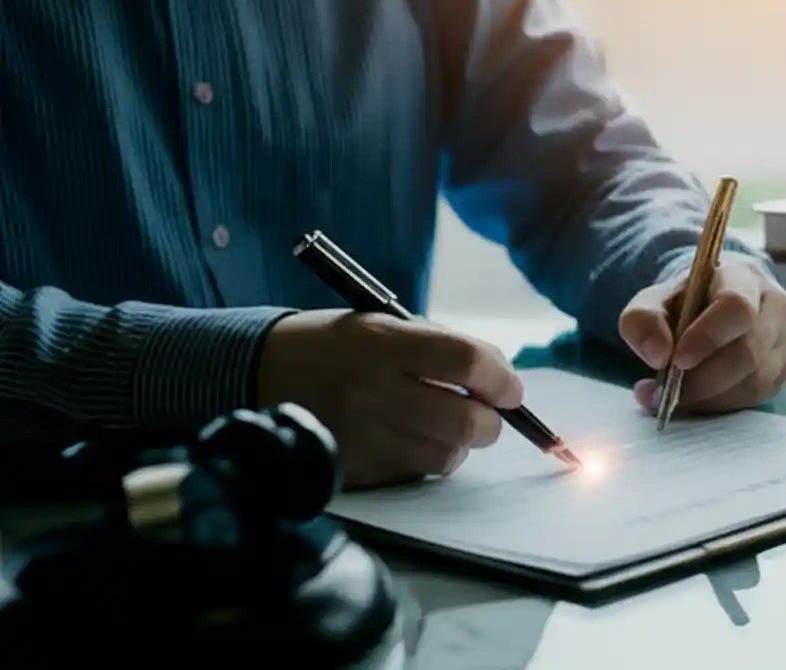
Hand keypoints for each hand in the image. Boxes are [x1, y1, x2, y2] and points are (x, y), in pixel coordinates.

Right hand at [255, 310, 522, 487]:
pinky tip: (412, 438)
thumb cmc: (340, 344)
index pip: (464, 362)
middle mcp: (373, 391)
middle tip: (488, 414)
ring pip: (447, 456)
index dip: (500, 378)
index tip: (510, 389)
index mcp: (384, 342)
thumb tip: (501, 380)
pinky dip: (427, 458)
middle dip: (491, 421)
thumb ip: (444, 349)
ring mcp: (362, 435)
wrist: (263, 370)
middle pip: (465, 421)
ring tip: (446, 425)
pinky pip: (415, 473)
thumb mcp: (386, 325)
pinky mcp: (354, 468)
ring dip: (460, 443)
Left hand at [618, 258, 785, 414]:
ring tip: (672, 398)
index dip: (708, 337)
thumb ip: (644, 319)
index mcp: (744, 278)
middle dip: (703, 379)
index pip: (737, 307)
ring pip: (753, 381)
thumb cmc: (685, 301)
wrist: (712, 305)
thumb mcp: (653, 300)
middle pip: (748, 352)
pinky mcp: (780, 372)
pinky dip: (719, 405)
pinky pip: (754, 398)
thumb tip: (657, 355)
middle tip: (665, 391)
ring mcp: (783, 342)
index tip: (676, 360)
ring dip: (708, 397)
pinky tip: (694, 400)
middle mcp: (774, 308)